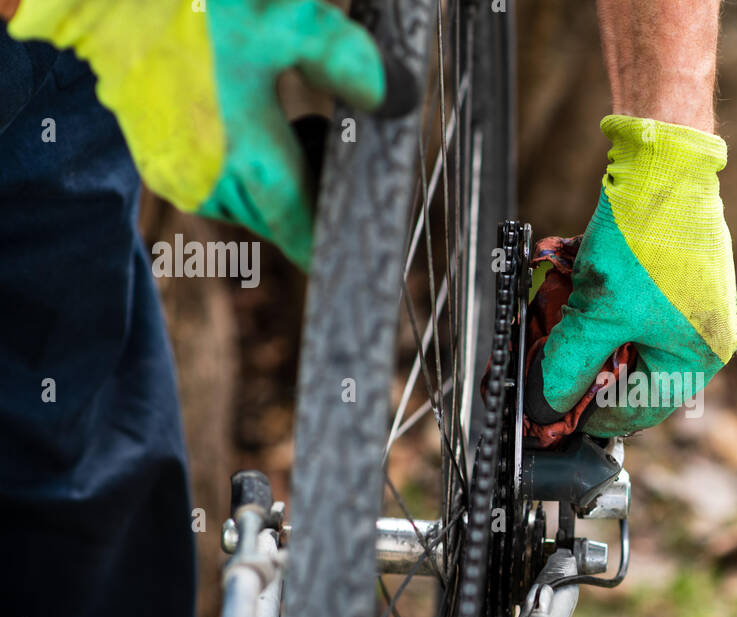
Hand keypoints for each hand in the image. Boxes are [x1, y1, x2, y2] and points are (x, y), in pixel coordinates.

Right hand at [9, 0, 387, 268]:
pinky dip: (245, 168)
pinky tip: (248, 119)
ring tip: (285, 119)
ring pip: (254, 206)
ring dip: (279, 181)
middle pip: (285, 221)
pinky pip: (223, 188)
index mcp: (250, 162)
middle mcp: (212, 187)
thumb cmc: (202, 5)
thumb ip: (350, 65)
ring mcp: (181, 181)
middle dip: (313, 196)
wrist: (110, 0)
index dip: (336, 245)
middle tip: (323, 135)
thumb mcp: (291, 21)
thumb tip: (398, 102)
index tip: (363, 242)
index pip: (305, 238)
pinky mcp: (161, 169)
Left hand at [525, 114, 736, 436]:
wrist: (662, 161)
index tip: (551, 412)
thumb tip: (545, 407)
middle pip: (631, 374)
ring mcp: (688, 303)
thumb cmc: (645, 241)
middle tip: (545, 368)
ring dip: (586, 334)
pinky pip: (626, 304)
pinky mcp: (671, 273)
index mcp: (699, 357)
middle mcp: (701, 335)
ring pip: (623, 337)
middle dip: (585, 369)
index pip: (640, 411)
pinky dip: (595, 303)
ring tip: (552, 324)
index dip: (591, 417)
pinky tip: (569, 288)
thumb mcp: (598, 314)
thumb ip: (570, 365)